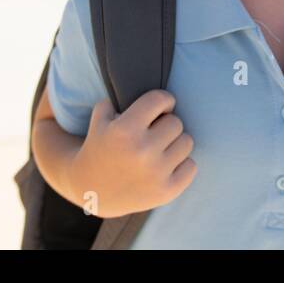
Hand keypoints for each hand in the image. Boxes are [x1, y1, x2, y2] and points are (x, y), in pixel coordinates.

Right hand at [68, 89, 196, 218]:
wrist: (91, 191)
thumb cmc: (100, 147)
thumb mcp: (100, 117)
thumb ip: (118, 96)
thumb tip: (146, 91)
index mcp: (125, 130)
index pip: (161, 99)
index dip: (163, 101)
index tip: (160, 107)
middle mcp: (142, 151)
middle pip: (176, 122)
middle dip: (166, 124)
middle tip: (155, 132)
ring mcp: (156, 173)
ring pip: (187, 142)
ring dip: (175, 143)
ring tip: (160, 148)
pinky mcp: (166, 192)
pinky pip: (191, 166)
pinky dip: (182, 164)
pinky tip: (166, 165)